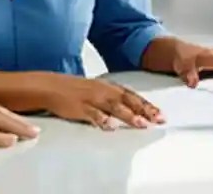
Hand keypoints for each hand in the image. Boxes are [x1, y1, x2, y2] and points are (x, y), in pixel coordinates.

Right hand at [40, 74, 166, 129]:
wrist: (51, 86)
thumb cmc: (76, 91)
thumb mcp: (98, 92)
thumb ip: (114, 101)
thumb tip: (132, 111)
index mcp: (109, 87)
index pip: (133, 96)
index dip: (148, 105)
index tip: (161, 115)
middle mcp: (104, 91)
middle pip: (128, 100)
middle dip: (144, 110)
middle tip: (158, 120)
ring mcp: (92, 99)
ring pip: (114, 107)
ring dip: (129, 115)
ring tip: (141, 124)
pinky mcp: (80, 107)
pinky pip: (92, 114)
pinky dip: (101, 119)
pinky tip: (109, 126)